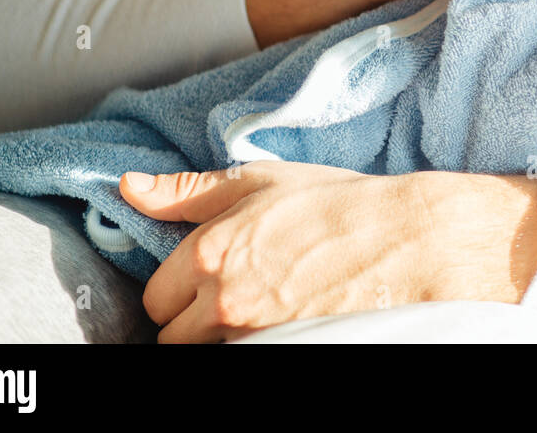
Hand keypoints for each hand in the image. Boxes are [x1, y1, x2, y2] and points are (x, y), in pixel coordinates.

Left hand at [119, 162, 536, 342]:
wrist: (407, 239)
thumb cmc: (337, 203)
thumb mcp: (260, 179)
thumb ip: (187, 190)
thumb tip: (129, 188)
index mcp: (208, 250)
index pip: (156, 295)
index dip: (180, 287)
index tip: (210, 275)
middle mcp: (222, 299)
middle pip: (173, 336)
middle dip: (195, 319)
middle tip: (238, 293)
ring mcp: (252, 333)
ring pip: (208, 351)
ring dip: (224, 335)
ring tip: (264, 306)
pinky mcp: (282, 351)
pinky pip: (247, 356)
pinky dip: (256, 342)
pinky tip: (283, 320)